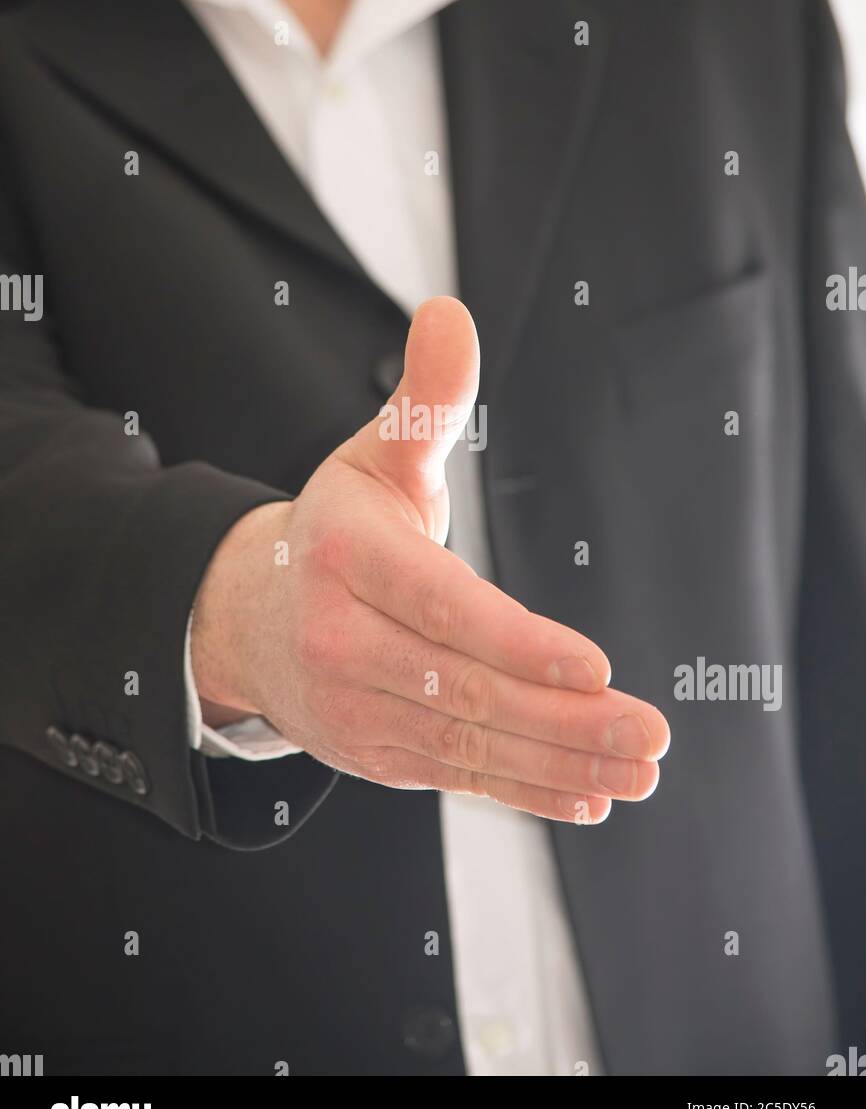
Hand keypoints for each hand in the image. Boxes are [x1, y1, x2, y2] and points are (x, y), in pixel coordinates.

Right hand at [191, 297, 669, 821]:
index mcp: (346, 558)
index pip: (441, 607)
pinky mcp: (374, 754)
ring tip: (639, 770)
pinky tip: (588, 796)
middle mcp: (342, 641)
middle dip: (564, 720)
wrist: (249, 617)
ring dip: (560, 763)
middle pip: (465, 690)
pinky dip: (525, 792)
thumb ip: (425, 397)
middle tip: (649, 734)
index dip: (518, 643)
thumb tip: (450, 312)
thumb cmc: (335, 528)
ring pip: (468, 745)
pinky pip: (455, 778)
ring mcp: (355, 707)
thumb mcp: (374, 456)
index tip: (595, 667)